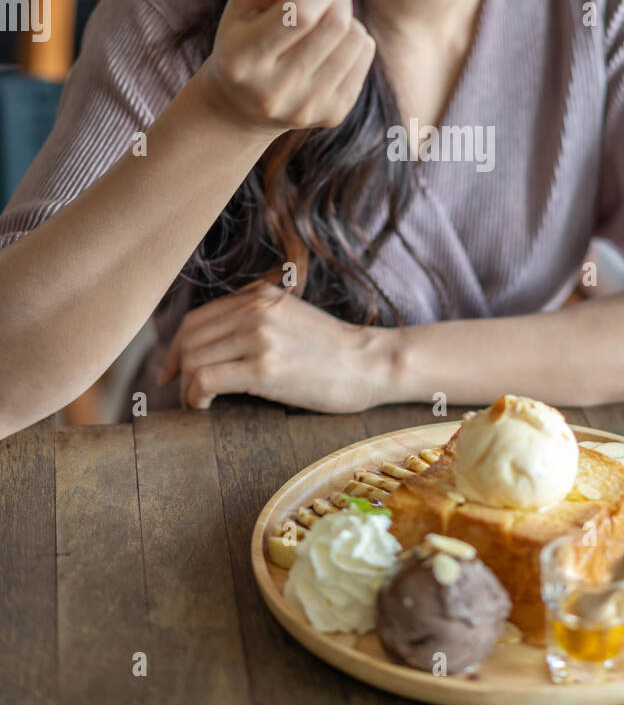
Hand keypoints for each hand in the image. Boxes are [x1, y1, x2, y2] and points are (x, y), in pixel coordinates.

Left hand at [156, 279, 393, 412]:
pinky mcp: (265, 369)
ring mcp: (260, 338)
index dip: (175, 346)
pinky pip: (207, 381)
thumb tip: (216, 339)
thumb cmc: (334, 350)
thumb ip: (257, 316)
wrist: (372, 363)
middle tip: (179, 393)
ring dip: (186, 388)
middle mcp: (255, 310)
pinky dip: (195, 397)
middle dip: (175, 369)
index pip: (197, 318)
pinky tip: (204, 408)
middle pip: (189, 339)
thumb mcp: (291, 316)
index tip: (171, 370)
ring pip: (193, 360)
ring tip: (196, 405)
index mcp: (259, 296)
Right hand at [193, 0, 375, 137]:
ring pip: (355, 40)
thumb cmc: (244, 36)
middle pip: (333, 26)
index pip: (300, 15)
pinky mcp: (331, 115)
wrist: (242, 106)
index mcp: (242, 59)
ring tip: (327, 18)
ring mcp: (305, 108)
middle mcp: (273, 91)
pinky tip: (333, 43)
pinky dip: (356, 39)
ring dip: (348, 17)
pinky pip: (364, 57)